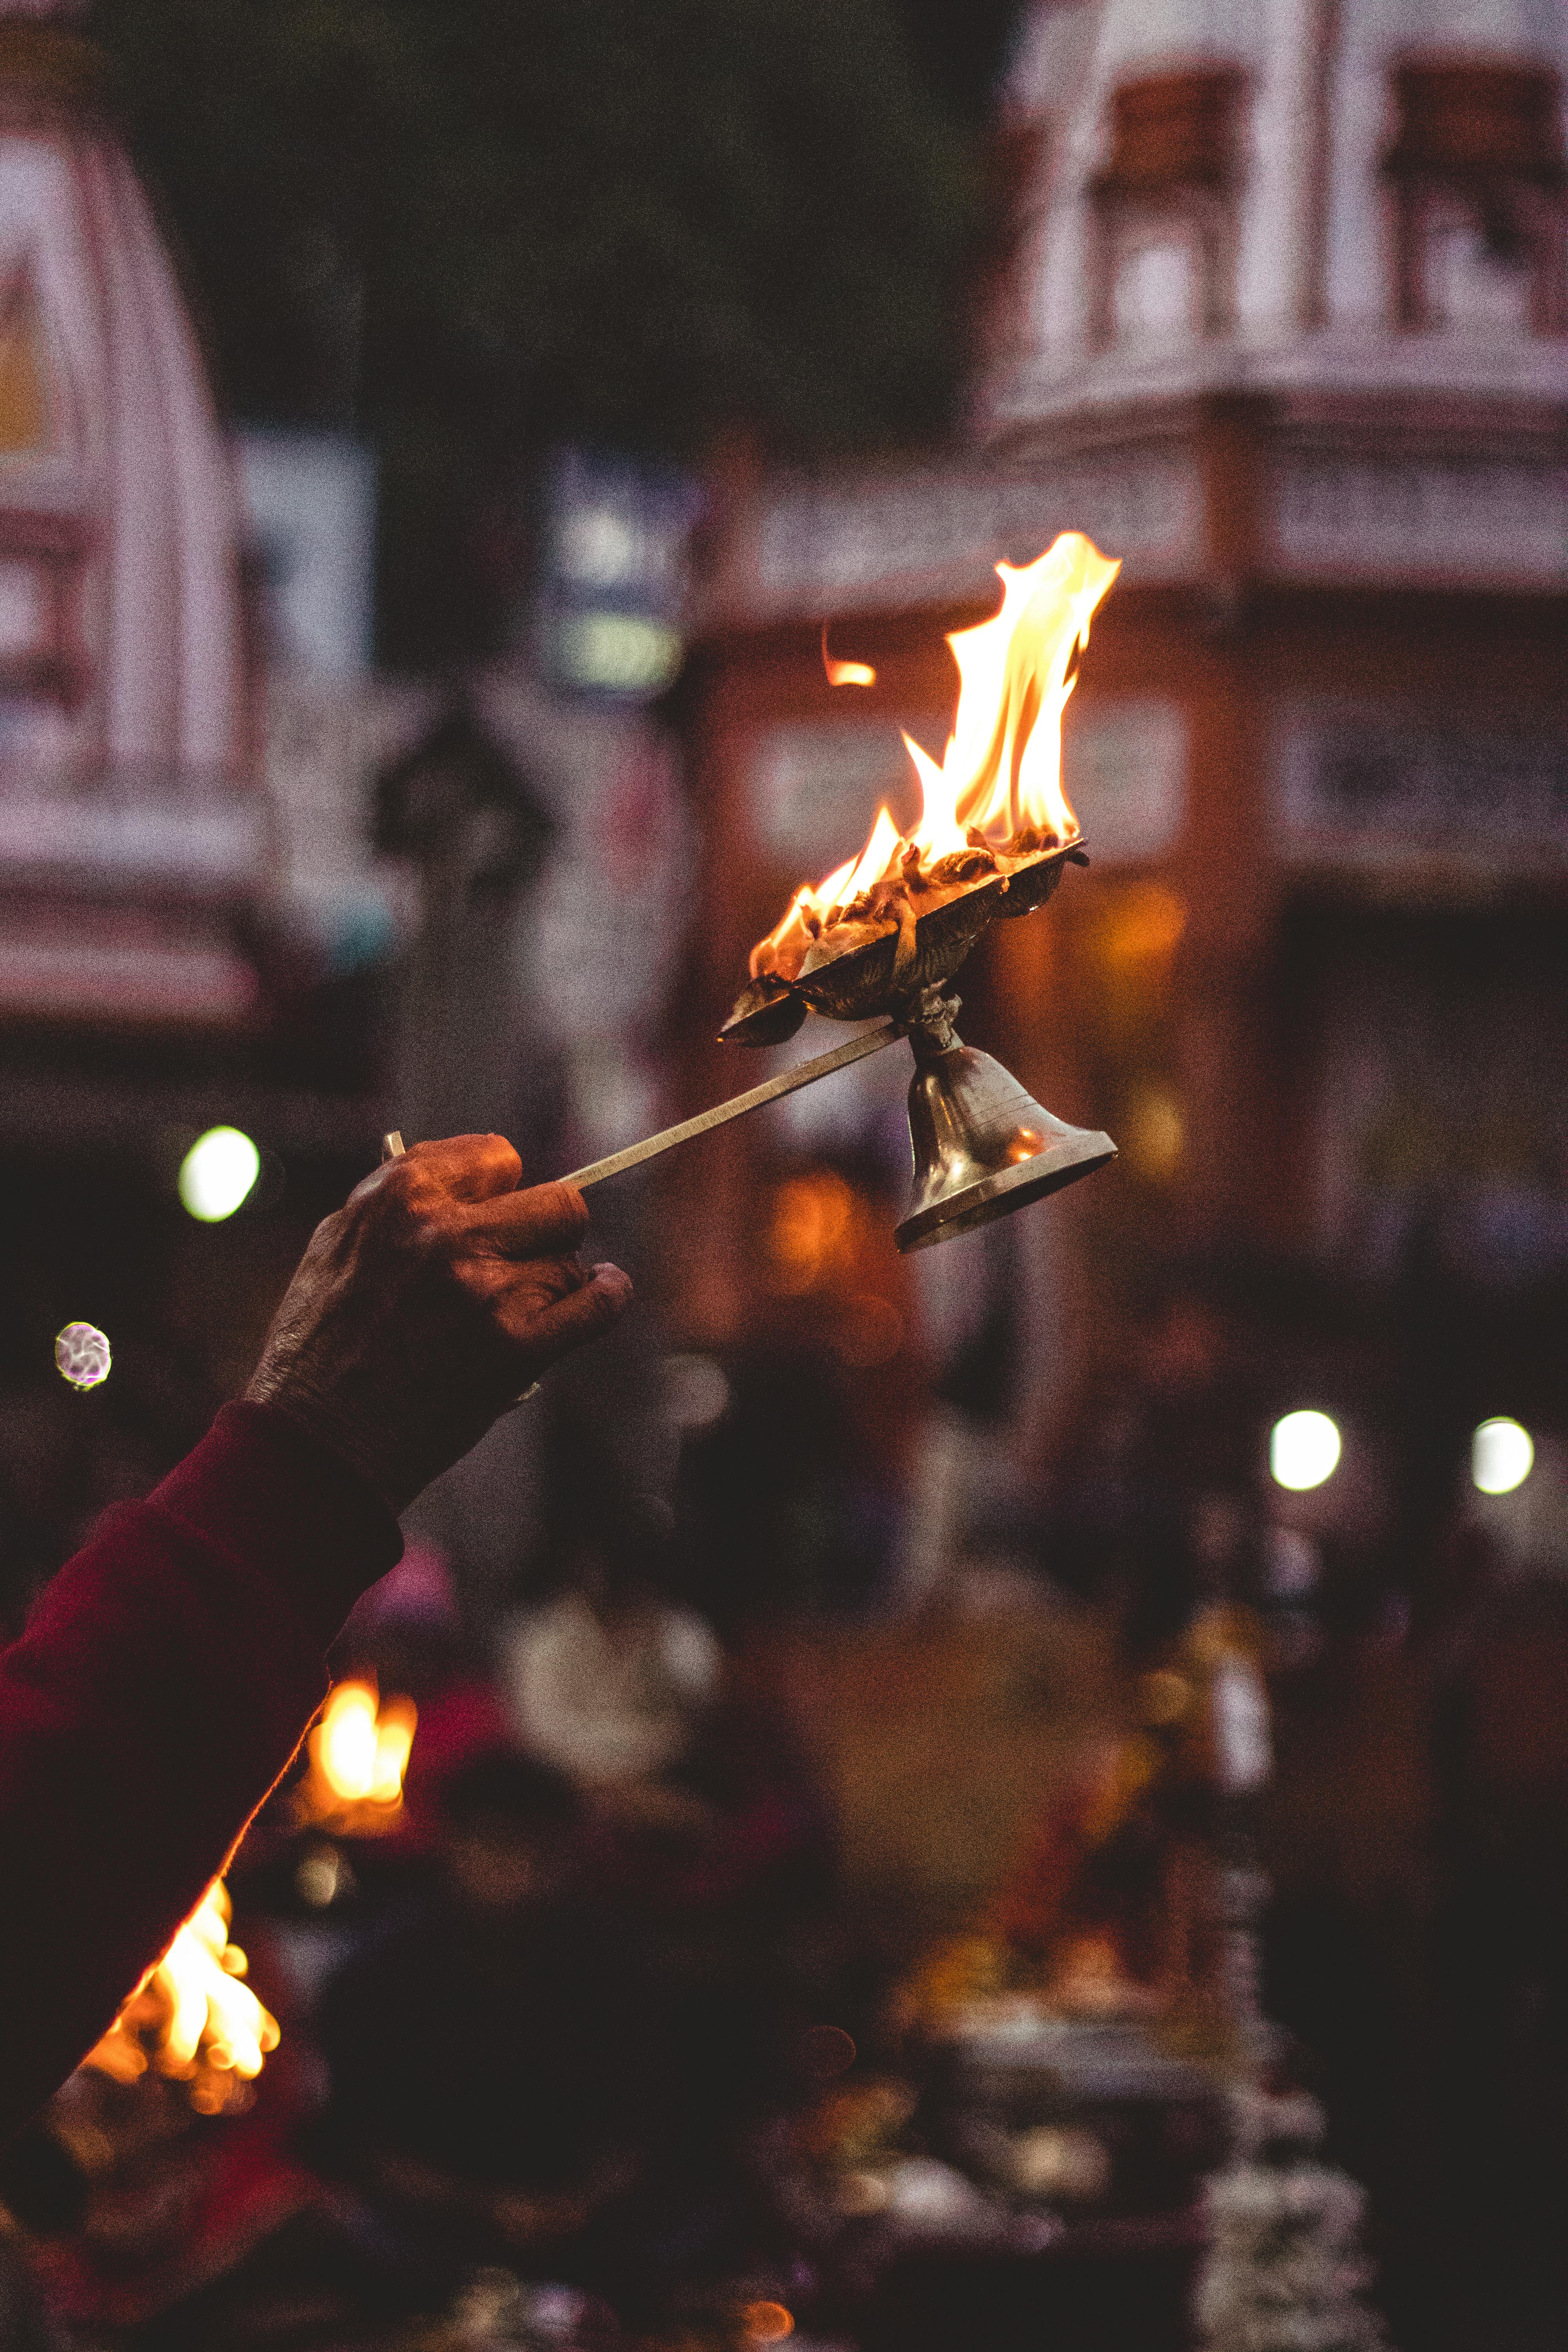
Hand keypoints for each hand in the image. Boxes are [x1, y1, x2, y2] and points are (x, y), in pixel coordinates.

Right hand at [244, 1134, 630, 1509]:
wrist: (316, 1442)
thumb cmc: (319, 1347)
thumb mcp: (338, 1244)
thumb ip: (403, 1204)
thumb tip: (470, 1180)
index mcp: (399, 1195)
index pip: (498, 1157)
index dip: (502, 1188)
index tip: (496, 1211)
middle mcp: (445, 1233)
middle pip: (555, 1203)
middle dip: (546, 1230)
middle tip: (523, 1258)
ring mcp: (484, 1290)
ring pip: (569, 1262)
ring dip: (554, 1283)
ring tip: (519, 1309)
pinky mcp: (515, 1347)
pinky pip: (597, 1305)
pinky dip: (608, 1298)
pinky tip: (606, 1291)